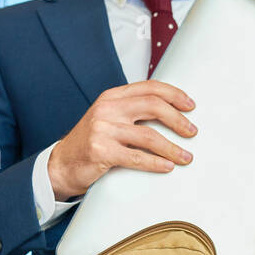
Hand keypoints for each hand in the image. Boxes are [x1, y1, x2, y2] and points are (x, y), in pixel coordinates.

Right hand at [47, 80, 196, 199]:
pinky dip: (156, 163)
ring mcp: (103, 129)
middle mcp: (107, 108)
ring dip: (172, 148)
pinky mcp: (101, 151)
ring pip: (149, 135)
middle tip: (193, 132)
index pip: (149, 87)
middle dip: (178, 120)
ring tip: (186, 157)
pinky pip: (137, 157)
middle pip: (153, 106)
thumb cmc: (91, 143)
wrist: (61, 164)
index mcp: (112, 97)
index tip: (191, 105)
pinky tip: (167, 167)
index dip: (174, 94)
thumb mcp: (109, 119)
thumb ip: (132, 113)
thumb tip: (170, 114)